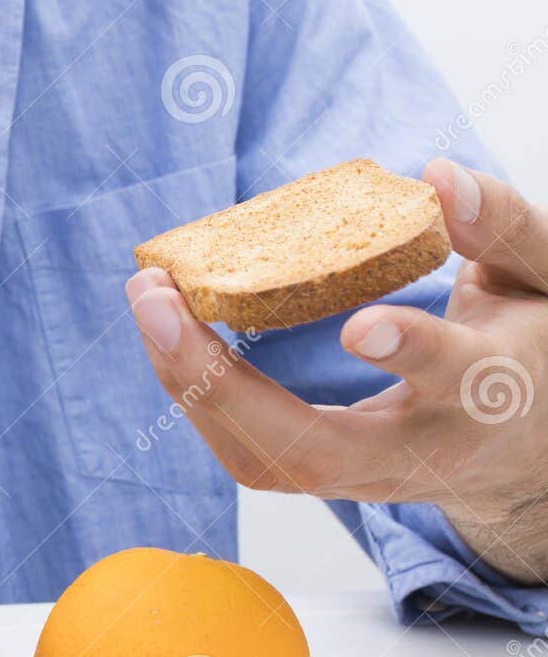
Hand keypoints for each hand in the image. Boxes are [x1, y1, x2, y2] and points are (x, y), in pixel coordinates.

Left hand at [126, 158, 547, 586]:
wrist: (523, 450)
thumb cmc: (533, 347)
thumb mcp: (545, 281)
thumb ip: (505, 227)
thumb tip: (436, 176)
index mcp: (487, 394)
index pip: (452, 377)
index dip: (409, 350)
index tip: (360, 323)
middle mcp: (416, 454)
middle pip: (311, 449)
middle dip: (223, 386)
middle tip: (159, 304)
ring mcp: (361, 479)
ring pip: (261, 460)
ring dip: (190, 387)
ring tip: (149, 304)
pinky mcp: (320, 479)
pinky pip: (245, 451)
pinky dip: (197, 395)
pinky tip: (167, 334)